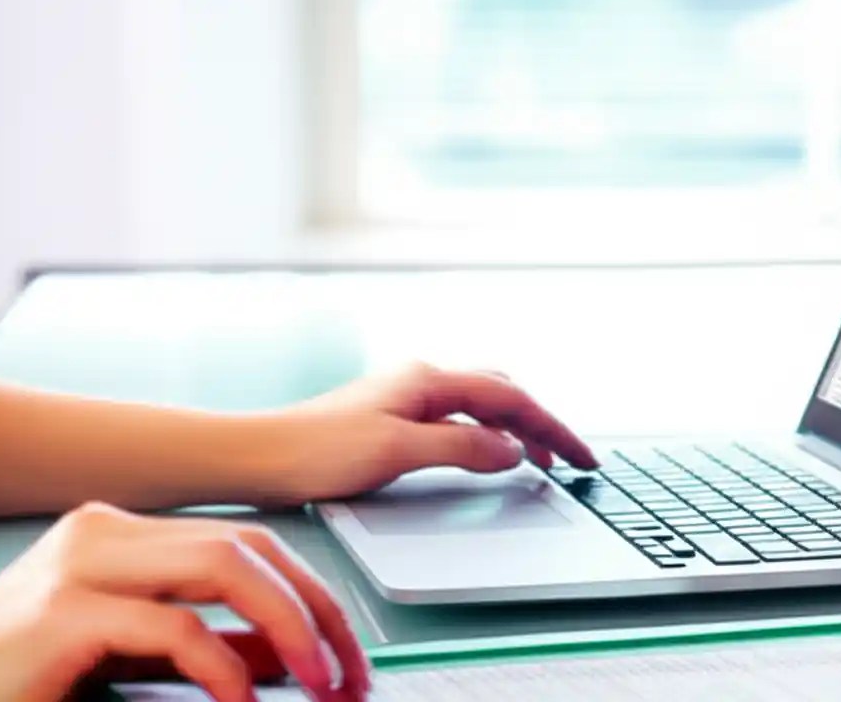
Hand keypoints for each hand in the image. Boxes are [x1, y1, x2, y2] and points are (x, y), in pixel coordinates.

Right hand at [0, 503, 368, 701]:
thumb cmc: (25, 679)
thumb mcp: (135, 657)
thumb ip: (210, 646)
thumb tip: (292, 651)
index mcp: (125, 535)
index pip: (248, 544)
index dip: (311, 595)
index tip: (346, 653)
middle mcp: (105, 532)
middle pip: (249, 547)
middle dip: (315, 609)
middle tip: (348, 674)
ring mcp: (80, 565)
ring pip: (224, 565)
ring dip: (289, 626)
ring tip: (318, 681)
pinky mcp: (59, 614)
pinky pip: (173, 628)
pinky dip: (225, 668)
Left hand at [270, 362, 598, 501]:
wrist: (258, 457)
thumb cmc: (316, 451)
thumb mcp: (398, 451)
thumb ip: (460, 447)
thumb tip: (510, 450)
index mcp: (428, 380)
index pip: (511, 401)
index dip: (553, 429)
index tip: (582, 459)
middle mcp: (421, 382)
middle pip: (502, 394)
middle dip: (541, 424)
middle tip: (569, 460)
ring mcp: (408, 399)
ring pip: (482, 406)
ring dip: (516, 430)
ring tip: (540, 460)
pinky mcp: (394, 420)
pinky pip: (460, 421)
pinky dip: (488, 437)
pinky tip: (488, 456)